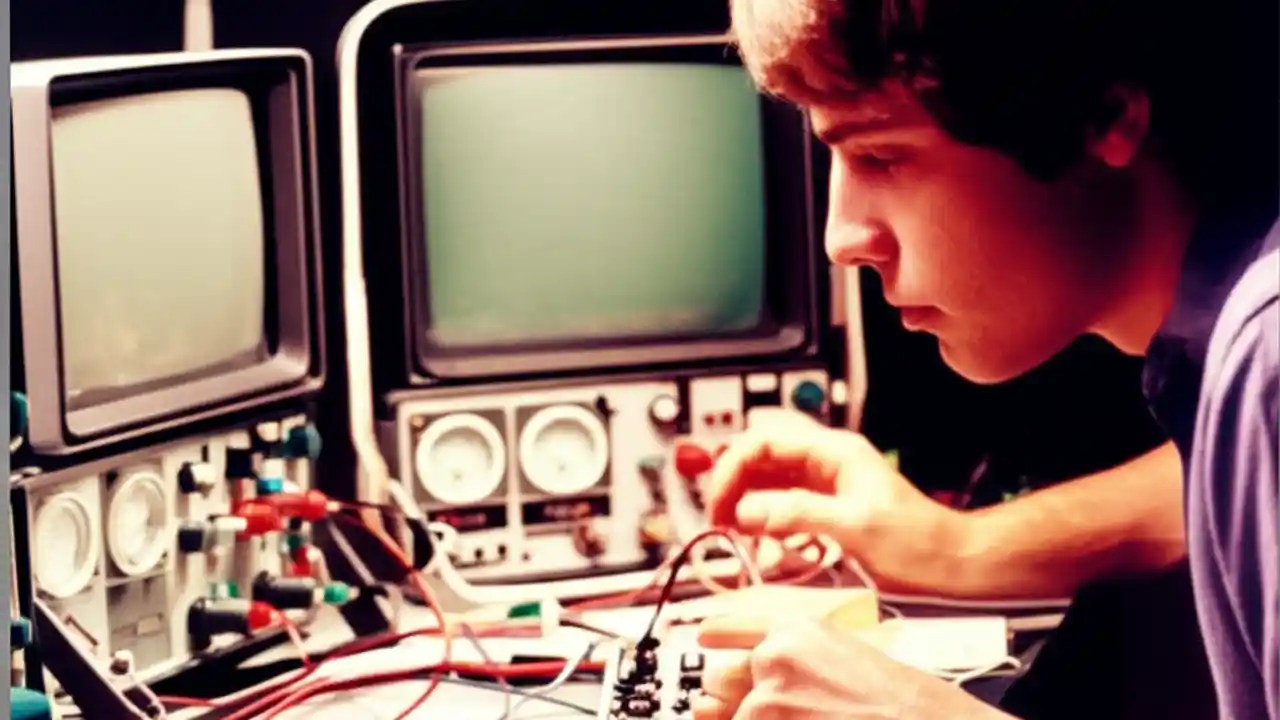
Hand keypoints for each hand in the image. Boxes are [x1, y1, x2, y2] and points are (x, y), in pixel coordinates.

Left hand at [692, 614, 1014, 719]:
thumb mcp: (841, 657)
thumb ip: (788, 661)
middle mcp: (773, 658)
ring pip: (733, 718)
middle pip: (719, 683)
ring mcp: (767, 701)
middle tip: (790, 710)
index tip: (705, 645)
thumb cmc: (899, 701)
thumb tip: (725, 689)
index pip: (724, 629)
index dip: (714, 642)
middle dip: (740, 702)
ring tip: (814, 719)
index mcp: (795, 630)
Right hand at [705, 409, 972, 593]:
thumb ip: (797, 513)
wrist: (952, 562)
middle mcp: (826, 460)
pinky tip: (759, 538)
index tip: (719, 503)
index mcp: (834, 451)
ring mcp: (826, 482)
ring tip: (731, 528)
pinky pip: (783, 502)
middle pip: (761, 453)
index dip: (733, 467)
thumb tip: (746, 510)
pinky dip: (764, 516)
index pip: (764, 440)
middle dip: (733, 480)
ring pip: (769, 477)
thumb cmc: (917, 542)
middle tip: (719, 515)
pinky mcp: (827, 506)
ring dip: (745, 499)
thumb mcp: (854, 526)